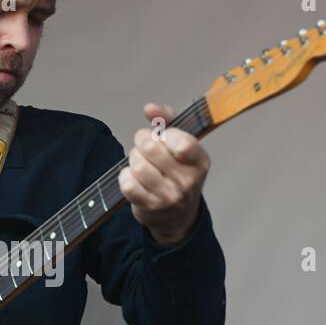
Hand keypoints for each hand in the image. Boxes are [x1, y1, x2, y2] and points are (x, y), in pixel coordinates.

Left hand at [119, 102, 209, 245]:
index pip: (183, 143)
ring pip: (137, 164)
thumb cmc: (177, 172)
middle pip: (150, 147)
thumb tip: (149, 108)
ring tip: (140, 162)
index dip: (166, 134)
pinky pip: (127, 183)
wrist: (177, 216)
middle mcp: (187, 181)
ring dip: (133, 159)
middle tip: (145, 147)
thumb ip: (167, 120)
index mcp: (200, 161)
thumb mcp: (181, 144)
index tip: (164, 136)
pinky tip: (134, 178)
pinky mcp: (149, 207)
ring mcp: (168, 197)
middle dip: (142, 141)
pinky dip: (126, 176)